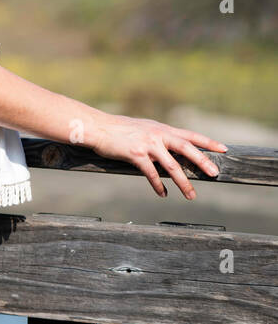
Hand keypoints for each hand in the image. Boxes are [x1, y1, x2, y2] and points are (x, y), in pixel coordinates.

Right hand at [89, 114, 226, 198]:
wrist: (98, 127)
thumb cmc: (118, 129)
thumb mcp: (142, 128)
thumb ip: (157, 136)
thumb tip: (168, 146)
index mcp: (162, 128)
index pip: (190, 135)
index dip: (208, 142)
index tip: (224, 149)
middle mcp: (158, 135)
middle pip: (187, 149)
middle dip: (203, 162)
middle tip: (215, 174)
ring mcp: (148, 145)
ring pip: (172, 166)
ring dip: (183, 183)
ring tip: (191, 195)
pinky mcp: (136, 155)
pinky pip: (151, 174)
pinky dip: (158, 185)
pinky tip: (163, 194)